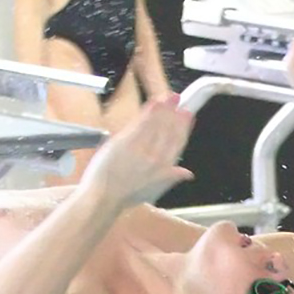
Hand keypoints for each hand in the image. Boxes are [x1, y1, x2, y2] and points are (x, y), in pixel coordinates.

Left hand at [78, 96, 195, 207]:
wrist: (105, 197)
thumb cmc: (126, 195)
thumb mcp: (155, 190)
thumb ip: (172, 177)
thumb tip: (188, 173)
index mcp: (165, 168)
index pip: (179, 141)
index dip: (185, 126)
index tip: (188, 115)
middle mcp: (157, 157)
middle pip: (169, 130)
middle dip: (175, 113)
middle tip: (179, 99)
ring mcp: (142, 148)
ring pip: (157, 124)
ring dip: (164, 108)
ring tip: (169, 97)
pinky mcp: (127, 142)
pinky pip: (141, 123)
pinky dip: (149, 111)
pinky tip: (154, 102)